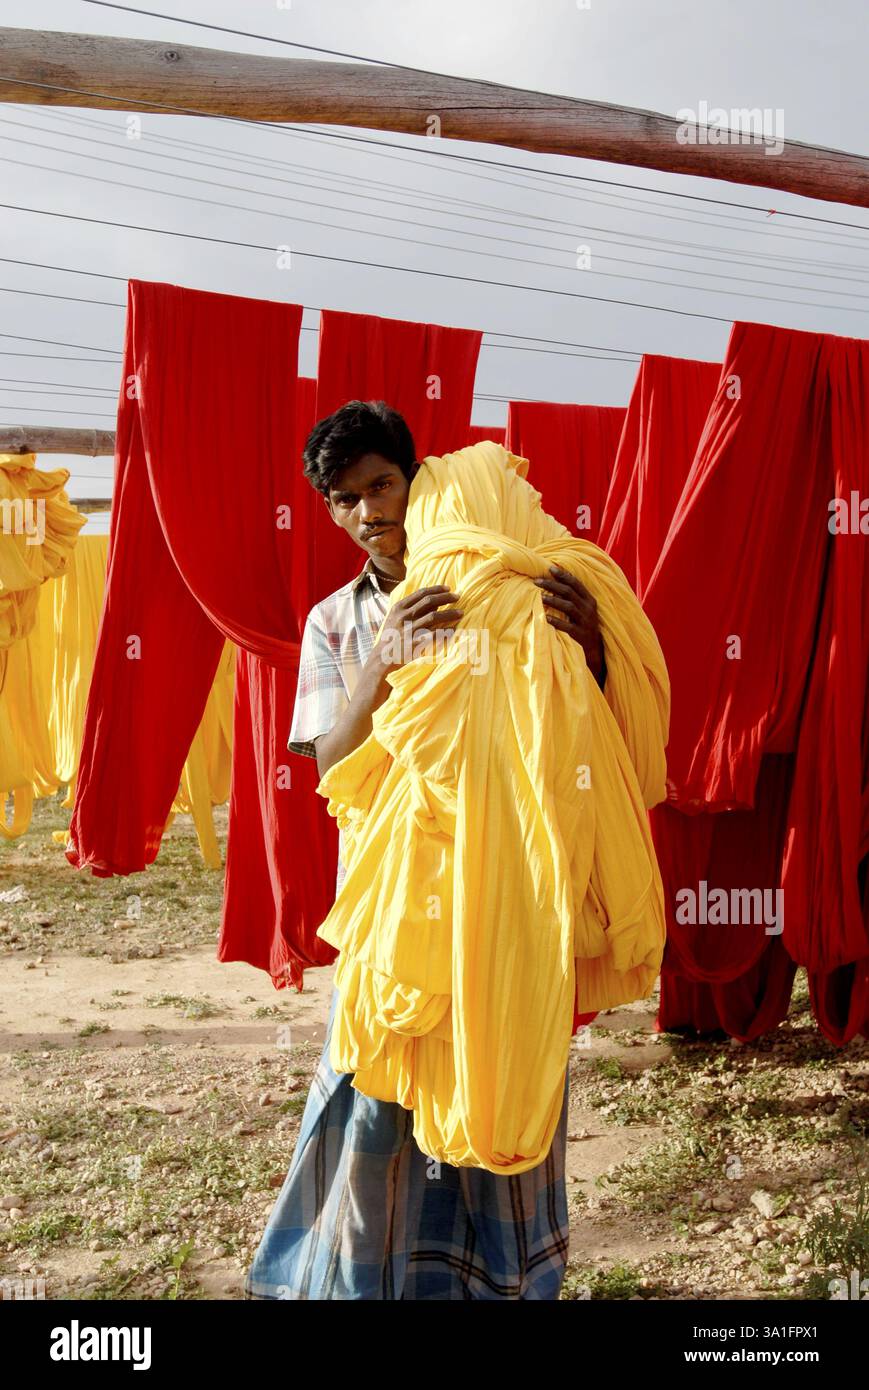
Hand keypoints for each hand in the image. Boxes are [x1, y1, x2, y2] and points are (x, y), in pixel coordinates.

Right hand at [370, 585, 462, 671]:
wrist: (382, 657)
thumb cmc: (391, 637)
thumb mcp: (396, 618)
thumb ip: (412, 608)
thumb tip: (435, 602)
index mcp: (399, 608)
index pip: (421, 593)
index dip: (437, 589)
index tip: (449, 588)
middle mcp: (404, 616)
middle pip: (429, 601)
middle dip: (446, 597)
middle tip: (458, 597)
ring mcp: (409, 629)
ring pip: (434, 616)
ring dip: (450, 613)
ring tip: (461, 612)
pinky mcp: (415, 643)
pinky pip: (435, 635)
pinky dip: (446, 631)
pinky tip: (454, 629)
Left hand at [534, 564, 604, 679]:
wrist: (596, 650)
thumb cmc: (584, 625)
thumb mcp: (583, 609)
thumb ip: (573, 597)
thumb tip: (553, 581)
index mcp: (589, 600)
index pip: (576, 583)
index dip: (563, 575)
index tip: (549, 568)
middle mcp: (588, 609)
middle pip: (569, 593)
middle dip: (552, 585)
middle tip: (536, 581)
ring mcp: (586, 622)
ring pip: (569, 607)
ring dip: (553, 600)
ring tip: (540, 596)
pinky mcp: (581, 635)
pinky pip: (567, 626)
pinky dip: (556, 621)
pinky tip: (544, 617)